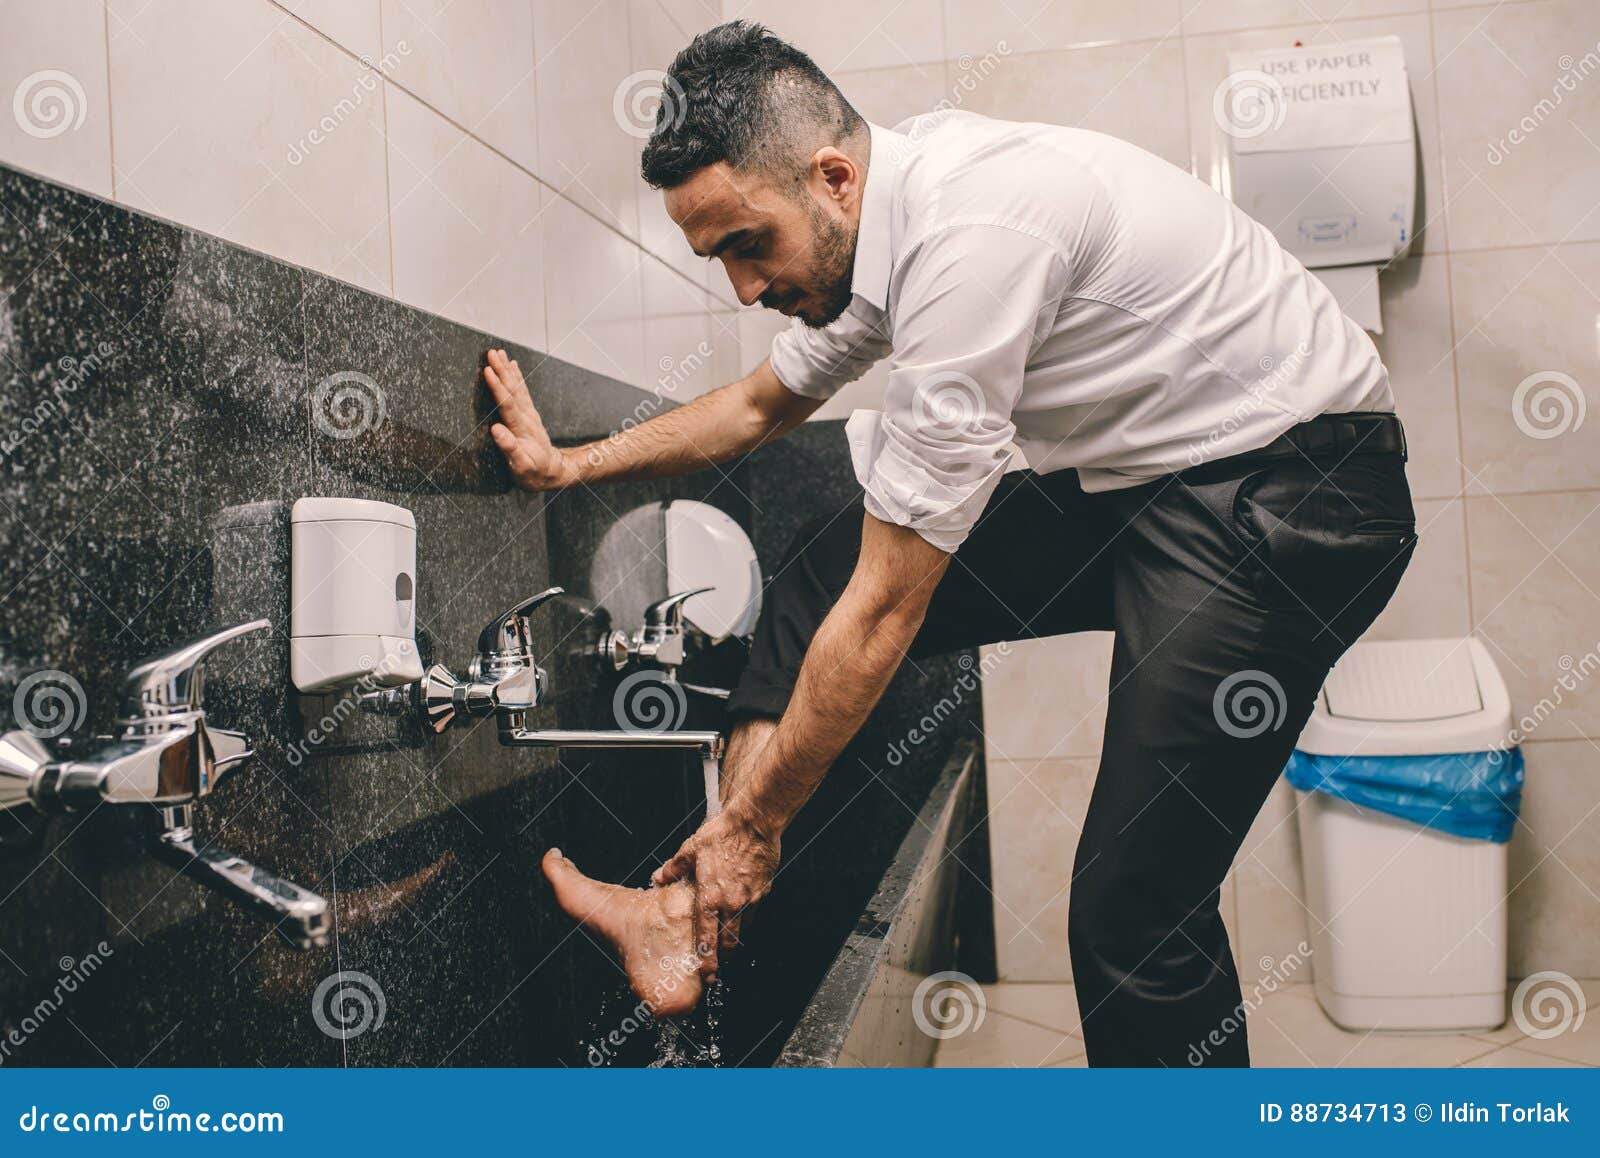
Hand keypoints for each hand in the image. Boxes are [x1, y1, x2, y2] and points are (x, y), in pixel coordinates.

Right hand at [483, 348, 569, 490]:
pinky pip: (522, 392)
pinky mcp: (529, 415)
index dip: (498, 387)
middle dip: (502, 371)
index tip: (488, 370)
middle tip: (492, 352)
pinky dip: (517, 377)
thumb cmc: (533, 473)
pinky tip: (513, 366)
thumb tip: (496, 430)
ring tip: (500, 353)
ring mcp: (529, 415)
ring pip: (518, 388)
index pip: (508, 404)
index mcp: (521, 429)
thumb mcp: (521, 466)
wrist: (552, 473)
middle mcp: (527, 418)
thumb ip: (509, 448)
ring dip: (508, 370)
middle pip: (513, 391)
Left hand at [653, 808, 780, 977]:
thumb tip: (658, 878)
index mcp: (709, 898)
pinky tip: (740, 915)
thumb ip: (674, 868)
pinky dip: (746, 919)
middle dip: (722, 958)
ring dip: (734, 940)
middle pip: (728, 943)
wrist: (754, 823)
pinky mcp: (763, 892)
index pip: (706, 939)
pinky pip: (753, 913)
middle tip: (717, 966)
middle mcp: (731, 904)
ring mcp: (749, 900)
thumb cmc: (722, 835)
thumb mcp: (690, 850)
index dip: (706, 961)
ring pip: (742, 930)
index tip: (706, 975)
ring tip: (727, 945)